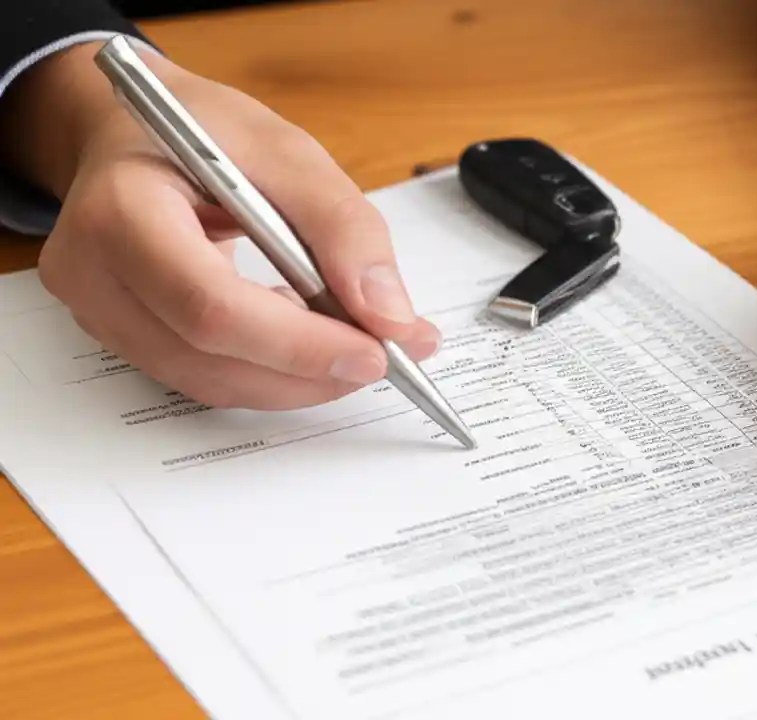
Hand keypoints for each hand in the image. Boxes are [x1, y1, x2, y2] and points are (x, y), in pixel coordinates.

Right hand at [0, 43, 439, 408]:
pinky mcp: (120, 334)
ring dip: (296, 380)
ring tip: (355, 344)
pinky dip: (268, 372)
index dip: (300, 343)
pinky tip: (306, 339)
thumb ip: (345, 230)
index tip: (376, 351)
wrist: (131, 133)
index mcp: (122, 209)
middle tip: (384, 357)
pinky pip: (202, 376)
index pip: (210, 304)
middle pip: (208, 355)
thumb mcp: (287, 151)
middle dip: (309, 370)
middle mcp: (92, 271)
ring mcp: (97, 311)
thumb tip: (390, 317)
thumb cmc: (203, 131)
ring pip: (208, 381)